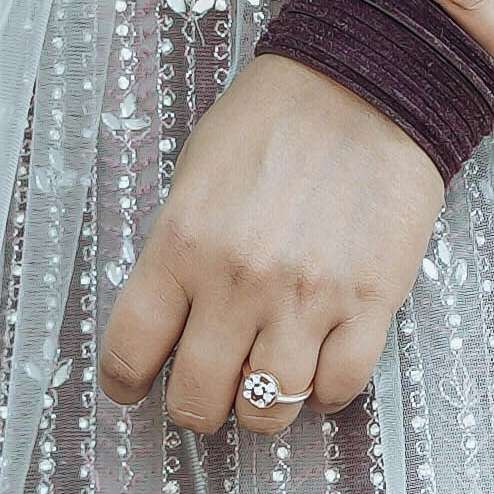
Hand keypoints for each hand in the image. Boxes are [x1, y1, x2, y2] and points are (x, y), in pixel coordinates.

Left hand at [99, 54, 448, 436]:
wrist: (369, 83)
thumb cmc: (275, 117)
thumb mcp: (196, 173)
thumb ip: (178, 249)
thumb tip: (171, 316)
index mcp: (181, 245)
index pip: (129, 351)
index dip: (123, 383)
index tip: (131, 386)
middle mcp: (238, 283)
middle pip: (196, 398)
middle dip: (193, 408)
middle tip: (204, 395)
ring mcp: (307, 299)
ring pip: (268, 409)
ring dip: (259, 409)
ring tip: (262, 386)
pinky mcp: (369, 302)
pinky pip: (338, 387)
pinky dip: (324, 393)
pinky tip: (318, 369)